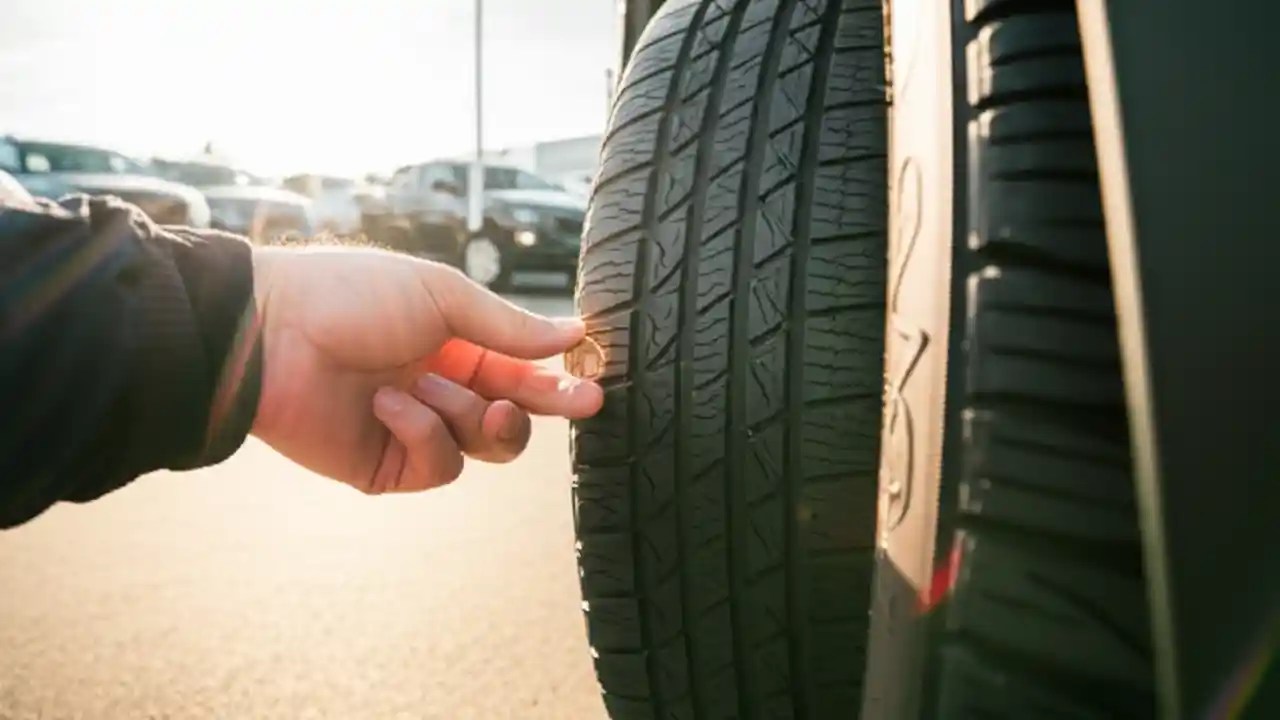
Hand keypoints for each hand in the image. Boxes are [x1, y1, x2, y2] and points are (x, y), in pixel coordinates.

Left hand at [248, 246, 601, 492]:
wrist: (268, 334)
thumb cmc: (349, 295)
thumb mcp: (441, 294)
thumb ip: (507, 324)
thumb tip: (570, 333)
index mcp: (454, 342)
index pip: (522, 369)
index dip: (561, 379)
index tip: (598, 382)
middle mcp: (439, 387)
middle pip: (513, 417)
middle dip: (542, 409)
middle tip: (579, 403)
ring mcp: (414, 429)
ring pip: (483, 445)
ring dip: (466, 411)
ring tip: (424, 381)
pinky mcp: (386, 466)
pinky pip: (438, 465)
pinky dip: (422, 432)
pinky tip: (386, 405)